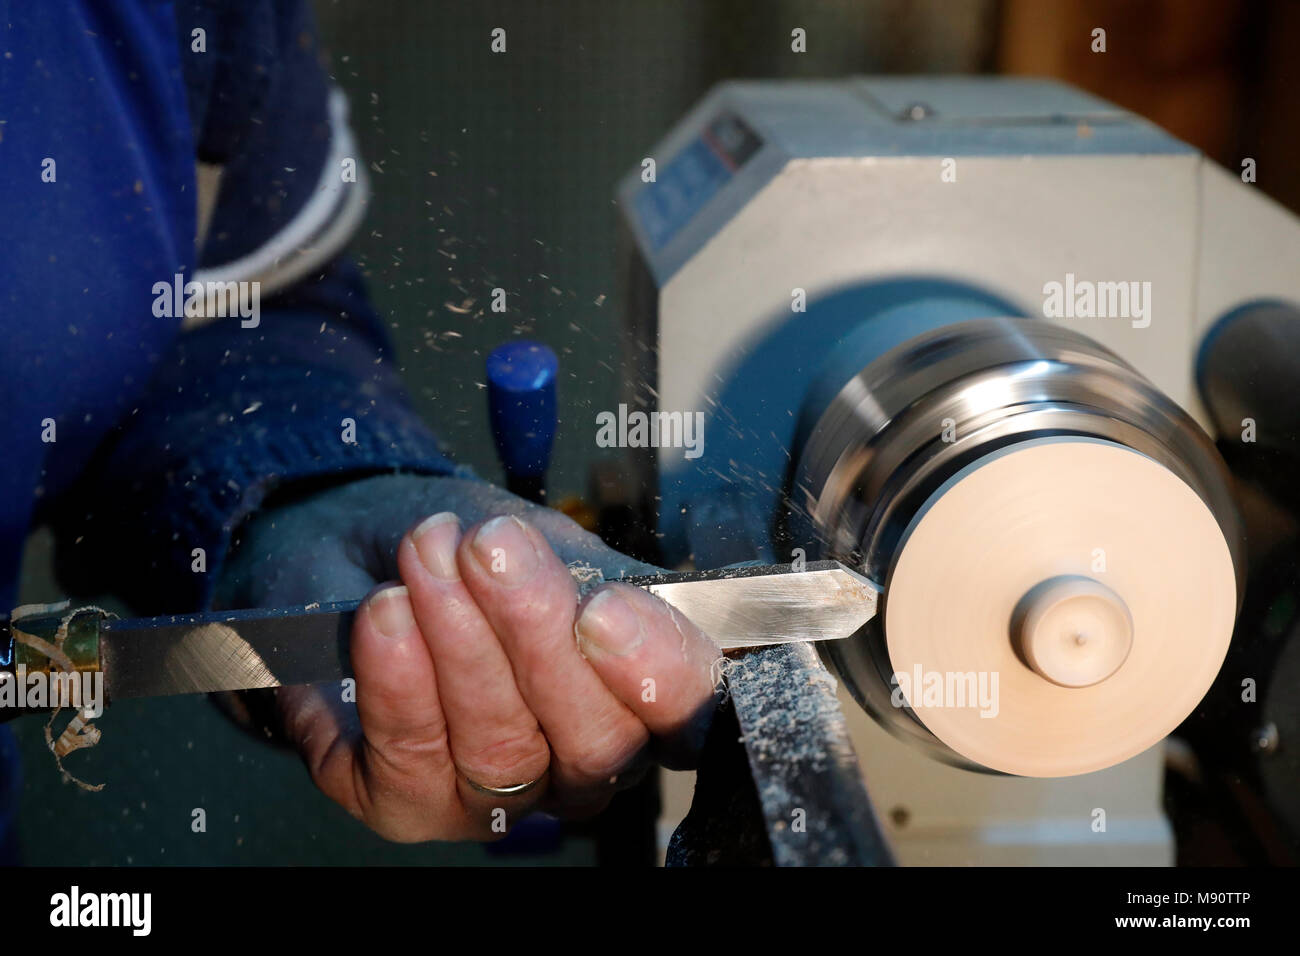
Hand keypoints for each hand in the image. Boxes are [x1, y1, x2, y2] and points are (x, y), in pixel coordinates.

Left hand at [214, 474, 720, 840]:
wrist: (367, 547)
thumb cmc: (470, 550)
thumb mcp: (546, 540)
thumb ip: (588, 574)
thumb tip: (612, 599)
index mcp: (638, 699)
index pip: (683, 711)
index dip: (653, 672)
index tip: (600, 607)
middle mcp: (580, 766)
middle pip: (594, 743)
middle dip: (536, 636)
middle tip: (490, 550)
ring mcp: (499, 799)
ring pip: (502, 751)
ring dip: (459, 643)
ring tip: (425, 558)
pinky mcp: (411, 807)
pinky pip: (411, 763)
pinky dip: (396, 682)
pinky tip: (385, 614)